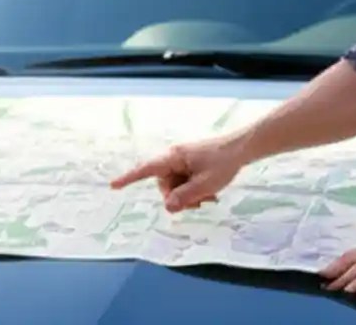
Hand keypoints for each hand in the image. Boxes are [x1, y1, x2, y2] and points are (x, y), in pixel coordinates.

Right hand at [109, 135, 245, 212]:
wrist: (242, 149)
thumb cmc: (223, 163)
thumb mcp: (205, 185)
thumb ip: (185, 197)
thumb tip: (168, 206)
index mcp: (173, 158)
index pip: (146, 169)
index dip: (129, 178)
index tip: (113, 185)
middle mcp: (174, 159)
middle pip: (165, 185)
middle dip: (178, 197)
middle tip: (199, 204)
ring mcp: (183, 162)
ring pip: (176, 186)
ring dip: (189, 196)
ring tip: (209, 198)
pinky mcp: (191, 165)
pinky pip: (185, 182)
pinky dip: (194, 191)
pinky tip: (209, 194)